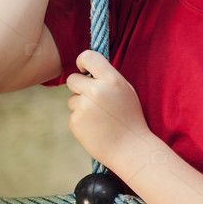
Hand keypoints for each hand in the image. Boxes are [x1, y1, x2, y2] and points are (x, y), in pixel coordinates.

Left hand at [66, 50, 151, 169]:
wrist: (129, 147)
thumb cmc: (130, 117)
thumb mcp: (125, 91)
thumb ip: (107, 78)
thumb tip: (87, 69)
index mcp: (112, 80)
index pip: (88, 57)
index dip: (82, 61)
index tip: (83, 69)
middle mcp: (96, 90)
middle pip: (72, 79)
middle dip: (79, 87)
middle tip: (93, 98)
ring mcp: (84, 106)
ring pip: (72, 99)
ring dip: (81, 105)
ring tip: (99, 117)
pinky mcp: (75, 121)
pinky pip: (73, 114)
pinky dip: (81, 119)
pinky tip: (95, 127)